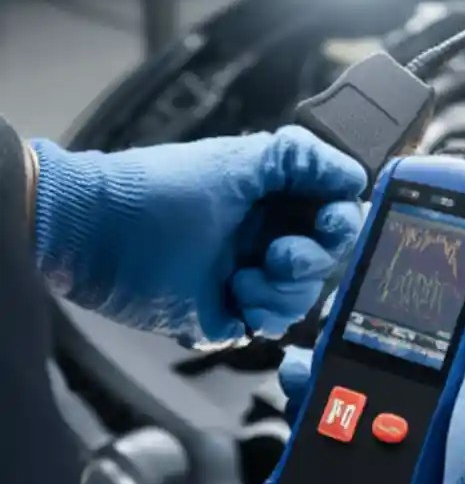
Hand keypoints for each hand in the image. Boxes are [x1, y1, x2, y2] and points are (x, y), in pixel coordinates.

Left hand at [32, 126, 365, 343]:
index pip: (336, 211)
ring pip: (306, 295)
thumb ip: (299, 159)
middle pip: (329, 258)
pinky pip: (273, 324)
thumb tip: (355, 174)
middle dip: (311, 260)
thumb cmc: (151, 194)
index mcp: (274, 195)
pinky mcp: (229, 312)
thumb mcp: (234, 163)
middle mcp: (267, 234)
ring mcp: (249, 274)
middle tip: (279, 256)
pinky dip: (263, 313)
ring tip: (244, 276)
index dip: (344, 221)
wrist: (89, 237)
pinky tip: (235, 295)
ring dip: (284, 290)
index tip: (331, 224)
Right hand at [278, 240, 464, 483]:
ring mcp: (424, 460)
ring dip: (325, 385)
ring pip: (359, 410)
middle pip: (395, 368)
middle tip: (332, 325)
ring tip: (306, 370)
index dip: (416, 307)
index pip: (453, 334)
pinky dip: (314, 435)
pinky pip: (339, 457)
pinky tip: (302, 414)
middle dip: (356, 342)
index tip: (381, 280)